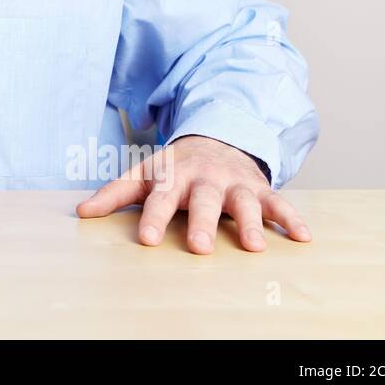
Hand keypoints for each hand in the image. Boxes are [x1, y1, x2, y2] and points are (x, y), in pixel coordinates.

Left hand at [75, 135, 312, 253]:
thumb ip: (114, 194)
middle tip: (201, 247)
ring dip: (250, 223)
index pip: (160, 199)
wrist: (217, 136)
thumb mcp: (143, 174)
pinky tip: (304, 237)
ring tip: (254, 247)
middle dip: (203, 223)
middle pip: (203, 201)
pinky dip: (291, 218)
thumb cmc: (174, 166)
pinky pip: (278, 202)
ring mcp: (234, 183)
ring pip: (243, 202)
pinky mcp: (259, 188)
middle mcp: (205, 179)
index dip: (154, 218)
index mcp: (173, 176)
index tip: (147, 239)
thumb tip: (81, 213)